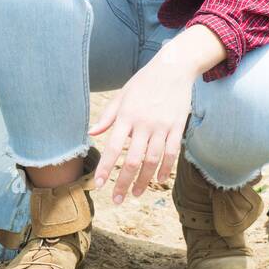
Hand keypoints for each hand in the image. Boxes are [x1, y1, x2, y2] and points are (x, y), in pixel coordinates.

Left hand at [89, 55, 193, 203]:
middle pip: (132, 160)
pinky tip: (159, 180)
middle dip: (123, 183)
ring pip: (152, 161)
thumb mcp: (122, 95)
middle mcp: (144, 124)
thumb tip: (91, 132)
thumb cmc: (144, 82)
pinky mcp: (177, 127)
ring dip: (143, 180)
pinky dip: (165, 169)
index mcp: (127, 116)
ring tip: (136, 194)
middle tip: (117, 200)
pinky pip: (171, 153)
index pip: (113, 147)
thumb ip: (107, 116)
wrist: (173, 68)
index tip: (98, 184)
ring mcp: (162, 127)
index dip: (105, 168)